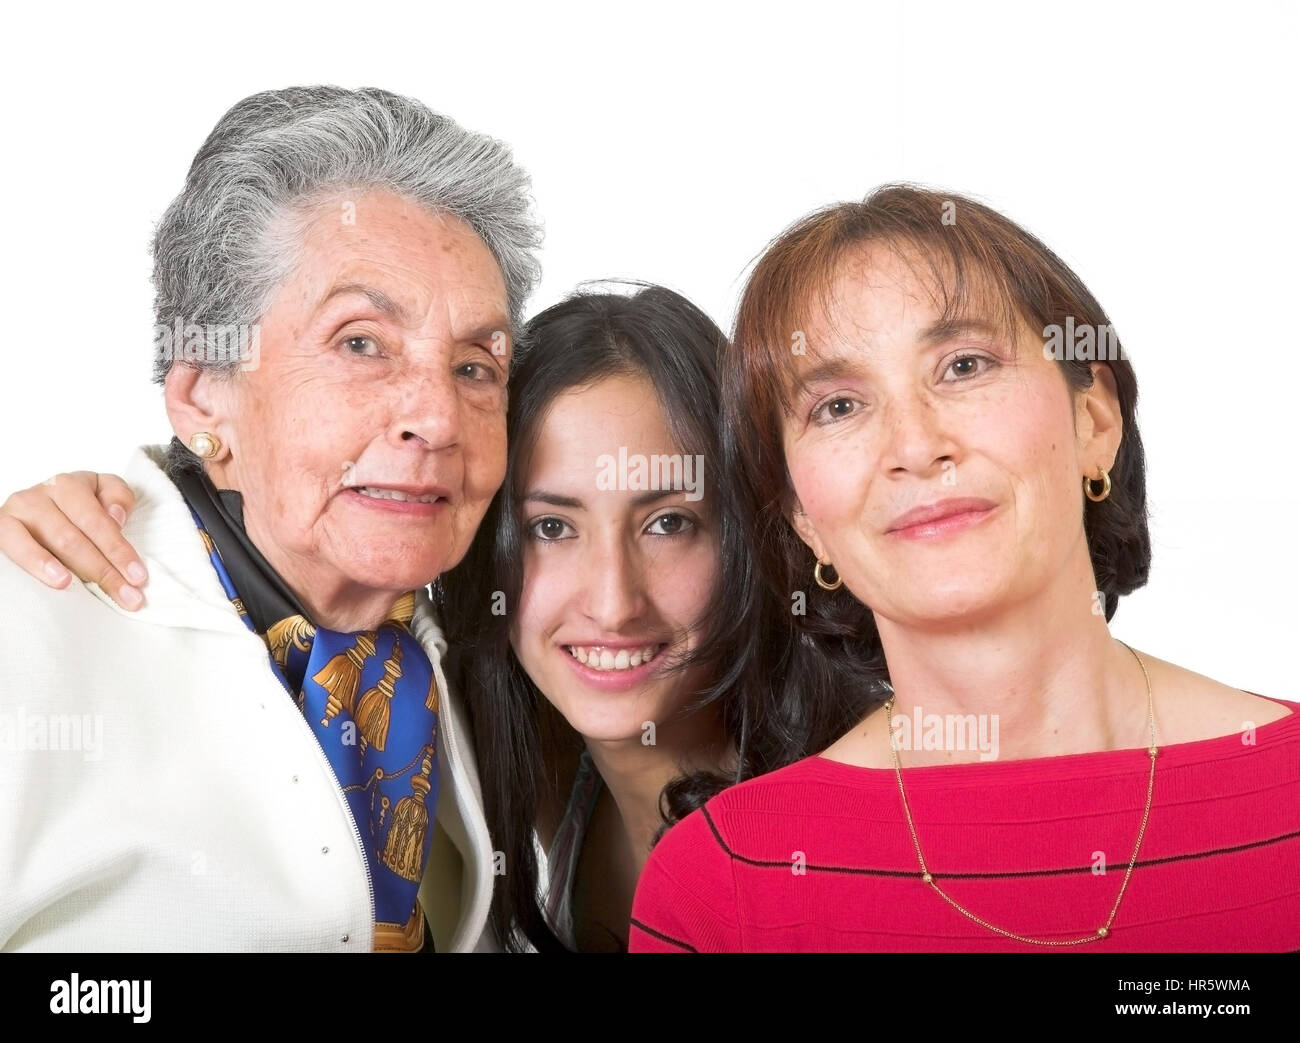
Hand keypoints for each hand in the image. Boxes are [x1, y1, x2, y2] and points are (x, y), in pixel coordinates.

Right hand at [0, 471, 146, 609]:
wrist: (28, 514)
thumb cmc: (73, 511)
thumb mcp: (101, 496)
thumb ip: (117, 497)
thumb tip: (117, 516)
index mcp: (75, 484)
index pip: (101, 519)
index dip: (121, 549)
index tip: (139, 577)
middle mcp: (47, 490)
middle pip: (82, 533)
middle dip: (108, 568)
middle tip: (128, 596)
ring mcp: (22, 506)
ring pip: (58, 538)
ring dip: (82, 568)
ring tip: (97, 588)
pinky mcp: (2, 524)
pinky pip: (16, 543)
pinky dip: (39, 562)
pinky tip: (60, 580)